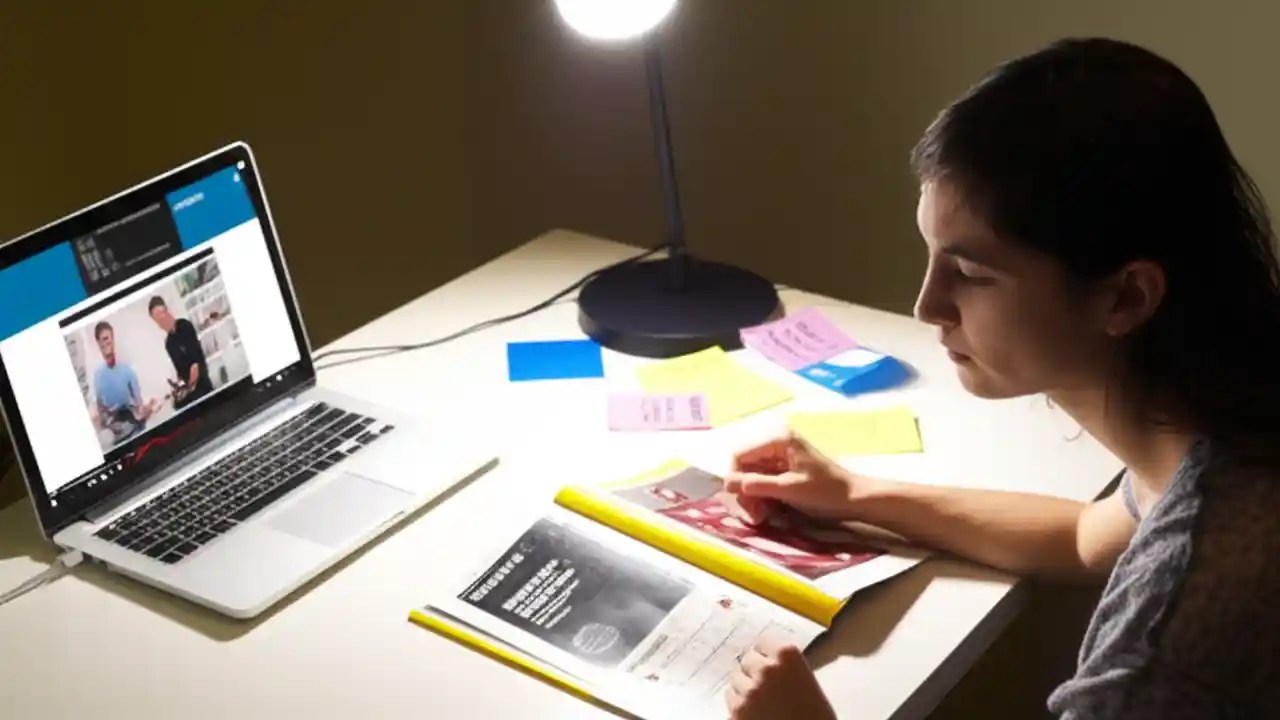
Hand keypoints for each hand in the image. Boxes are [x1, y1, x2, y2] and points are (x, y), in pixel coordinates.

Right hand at [724, 433, 863, 524]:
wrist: (854, 499)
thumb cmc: (826, 492)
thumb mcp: (790, 489)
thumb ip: (758, 484)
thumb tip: (727, 483)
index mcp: (778, 440)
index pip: (740, 456)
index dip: (736, 479)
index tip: (744, 503)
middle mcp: (776, 445)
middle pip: (744, 468)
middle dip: (745, 493)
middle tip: (755, 517)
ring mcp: (779, 459)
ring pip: (750, 478)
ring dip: (752, 499)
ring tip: (762, 518)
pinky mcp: (783, 472)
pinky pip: (761, 484)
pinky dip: (761, 499)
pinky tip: (768, 513)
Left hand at [725, 637, 835, 719]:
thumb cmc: (816, 715)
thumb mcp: (807, 681)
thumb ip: (786, 667)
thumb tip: (766, 661)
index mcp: (788, 655)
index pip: (764, 641)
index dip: (766, 654)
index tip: (769, 661)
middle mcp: (766, 668)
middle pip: (747, 659)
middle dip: (754, 670)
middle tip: (765, 685)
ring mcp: (749, 690)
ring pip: (736, 679)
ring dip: (745, 687)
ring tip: (762, 701)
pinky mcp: (738, 711)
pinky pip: (731, 698)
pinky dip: (740, 705)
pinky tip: (756, 713)